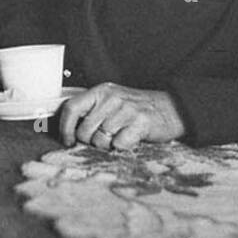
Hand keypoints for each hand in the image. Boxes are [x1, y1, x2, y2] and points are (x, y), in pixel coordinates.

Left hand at [59, 82, 185, 149]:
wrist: (172, 108)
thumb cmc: (138, 108)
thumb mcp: (112, 101)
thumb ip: (92, 110)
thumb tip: (68, 131)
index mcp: (101, 91)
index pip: (71, 108)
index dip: (65, 128)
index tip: (68, 140)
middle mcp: (111, 98)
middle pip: (84, 130)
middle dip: (91, 141)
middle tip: (105, 137)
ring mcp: (126, 110)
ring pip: (100, 140)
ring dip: (108, 145)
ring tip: (119, 136)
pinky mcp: (140, 122)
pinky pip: (119, 145)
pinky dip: (123, 146)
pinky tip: (131, 138)